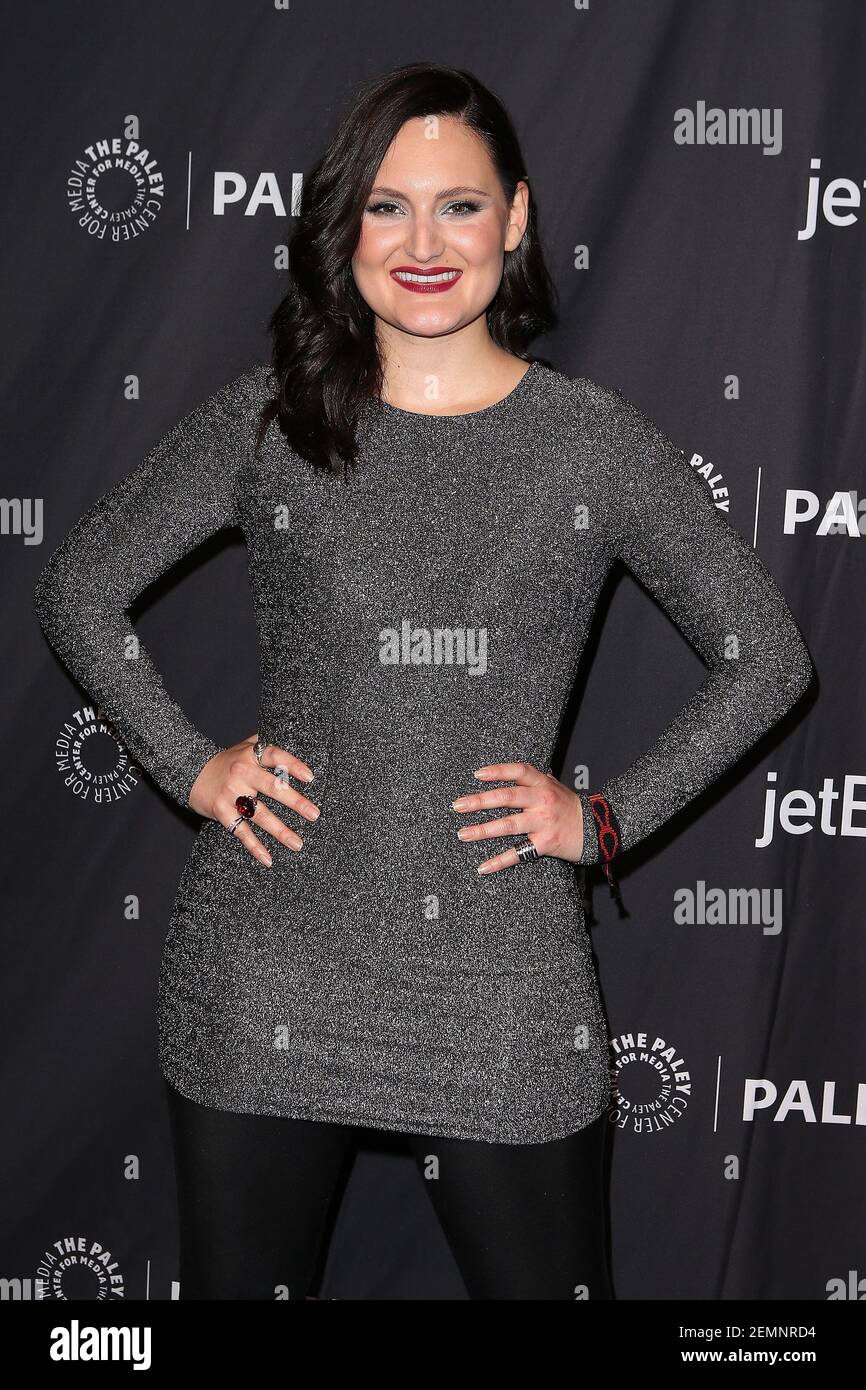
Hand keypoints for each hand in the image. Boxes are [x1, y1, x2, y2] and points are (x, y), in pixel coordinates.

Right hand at [187, 733, 320, 867]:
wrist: (189, 771)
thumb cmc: (226, 761)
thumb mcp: (243, 746)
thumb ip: (266, 743)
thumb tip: (297, 739)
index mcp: (250, 755)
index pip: (274, 756)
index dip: (292, 765)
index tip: (310, 777)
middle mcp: (242, 773)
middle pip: (272, 787)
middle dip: (295, 802)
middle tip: (314, 814)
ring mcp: (231, 794)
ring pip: (260, 814)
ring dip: (280, 831)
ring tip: (297, 843)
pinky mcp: (222, 812)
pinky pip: (241, 832)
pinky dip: (254, 847)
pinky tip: (268, 859)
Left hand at [451, 760, 584, 874]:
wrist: (597, 828)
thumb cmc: (571, 807)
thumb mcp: (556, 787)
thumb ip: (536, 779)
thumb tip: (515, 771)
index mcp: (543, 784)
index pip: (518, 771)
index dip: (497, 771)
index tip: (476, 775)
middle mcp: (542, 801)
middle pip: (506, 797)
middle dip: (479, 801)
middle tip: (458, 806)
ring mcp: (543, 823)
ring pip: (507, 826)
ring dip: (482, 830)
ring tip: (462, 834)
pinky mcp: (545, 844)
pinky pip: (518, 853)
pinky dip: (499, 862)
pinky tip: (483, 867)